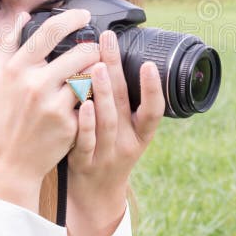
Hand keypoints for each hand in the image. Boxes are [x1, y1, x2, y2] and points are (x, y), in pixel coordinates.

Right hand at [0, 9, 99, 213]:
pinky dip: (92, 96)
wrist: (10, 162)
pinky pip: (90, 100)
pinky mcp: (68, 123)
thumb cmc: (3, 116)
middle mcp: (33, 84)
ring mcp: (52, 105)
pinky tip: (89, 98)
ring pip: (89, 75)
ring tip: (92, 72)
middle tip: (94, 50)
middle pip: (79, 52)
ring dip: (95, 71)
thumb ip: (8, 46)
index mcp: (14, 69)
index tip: (84, 15)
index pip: (48, 32)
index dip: (71, 18)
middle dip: (92, 49)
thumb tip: (23, 16)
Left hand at [66, 30, 164, 235]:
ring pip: (107, 121)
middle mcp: (127, 143)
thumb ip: (121, 101)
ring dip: (103, 92)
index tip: (148, 63)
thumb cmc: (109, 151)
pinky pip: (85, 141)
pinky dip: (85, 122)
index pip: (154, 111)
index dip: (153, 89)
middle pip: (125, 104)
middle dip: (117, 69)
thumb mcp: (125, 131)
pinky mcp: (85, 162)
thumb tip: (110, 55)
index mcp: (141, 133)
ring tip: (96, 66)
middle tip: (108, 41)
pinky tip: (81, 103)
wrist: (95, 194)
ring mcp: (106, 154)